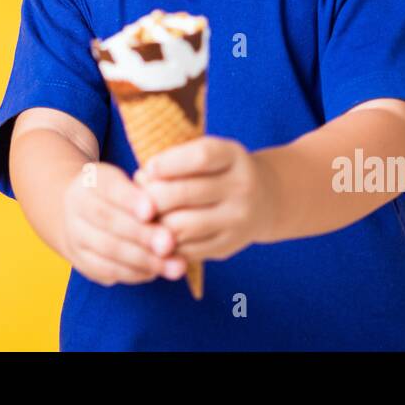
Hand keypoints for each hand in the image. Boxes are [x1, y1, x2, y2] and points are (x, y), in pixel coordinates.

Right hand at [61, 162, 189, 286]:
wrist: (79, 212)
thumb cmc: (120, 195)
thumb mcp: (129, 182)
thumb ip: (148, 192)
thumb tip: (168, 207)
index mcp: (91, 181)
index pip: (109, 188)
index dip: (130, 200)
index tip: (152, 211)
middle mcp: (77, 207)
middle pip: (108, 221)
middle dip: (141, 235)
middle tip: (169, 244)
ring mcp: (75, 236)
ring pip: (107, 250)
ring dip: (143, 260)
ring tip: (174, 266)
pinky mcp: (80, 262)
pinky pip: (106, 271)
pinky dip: (133, 273)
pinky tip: (156, 272)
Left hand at [133, 136, 276, 261]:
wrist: (264, 200)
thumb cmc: (219, 171)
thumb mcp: (207, 154)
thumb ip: (175, 161)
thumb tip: (141, 179)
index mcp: (233, 156)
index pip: (199, 157)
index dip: (167, 163)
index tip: (148, 168)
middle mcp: (242, 187)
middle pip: (184, 193)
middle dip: (151, 196)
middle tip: (139, 198)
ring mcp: (238, 220)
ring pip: (181, 226)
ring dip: (155, 223)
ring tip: (146, 216)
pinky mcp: (228, 246)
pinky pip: (186, 250)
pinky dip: (166, 243)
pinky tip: (160, 233)